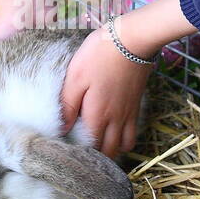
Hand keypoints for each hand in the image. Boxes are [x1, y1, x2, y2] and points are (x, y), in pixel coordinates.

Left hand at [61, 25, 152, 158]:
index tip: (71, 154)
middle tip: (85, 155)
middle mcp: (115, 120)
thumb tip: (62, 129)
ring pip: (124, 145)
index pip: (91, 147)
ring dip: (114, 150)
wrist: (132, 40)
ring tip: (101, 148)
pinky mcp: (137, 105)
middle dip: (98, 157)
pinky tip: (116, 133)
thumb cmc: (98, 56)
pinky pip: (133, 133)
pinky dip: (125, 140)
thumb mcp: (75, 78)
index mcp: (97, 116)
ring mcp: (129, 114)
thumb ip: (68, 106)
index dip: (81, 155)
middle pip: (109, 151)